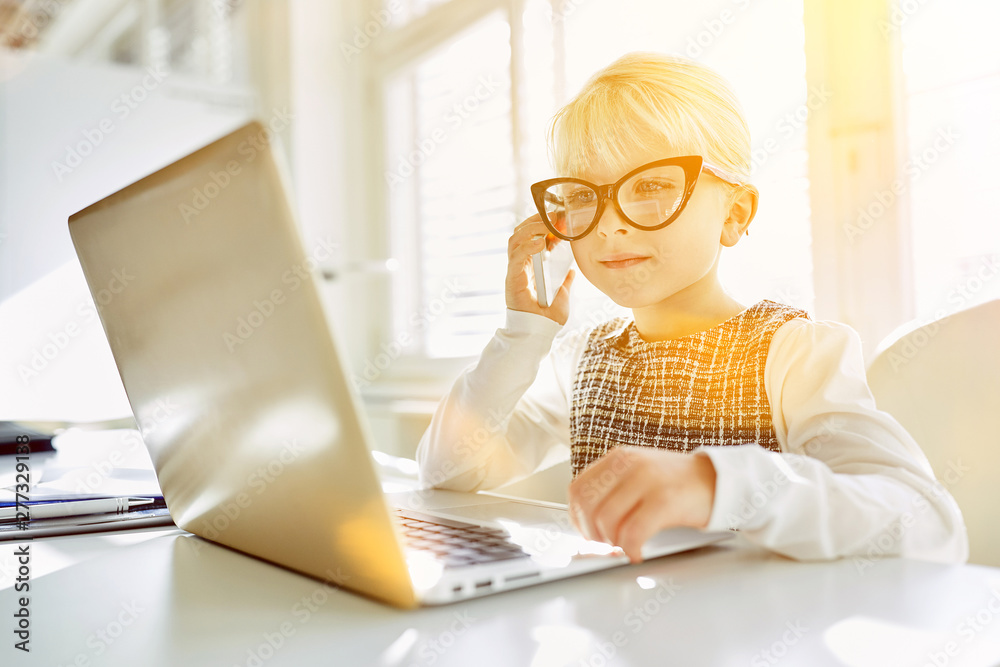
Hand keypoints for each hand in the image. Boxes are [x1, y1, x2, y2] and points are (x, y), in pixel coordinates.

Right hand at [505, 215, 574, 325]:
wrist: (538, 334)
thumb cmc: (547, 318)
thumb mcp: (562, 295)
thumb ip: (565, 282)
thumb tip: (571, 271)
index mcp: (531, 267)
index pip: (532, 237)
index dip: (544, 225)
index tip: (560, 218)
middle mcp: (520, 266)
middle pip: (521, 233)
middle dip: (536, 221)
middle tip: (554, 215)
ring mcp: (515, 271)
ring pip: (515, 240)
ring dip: (531, 229)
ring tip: (547, 224)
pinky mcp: (512, 279)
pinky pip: (516, 257)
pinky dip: (527, 247)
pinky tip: (541, 243)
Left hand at [567, 447, 716, 562]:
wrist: (718, 480)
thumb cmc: (677, 483)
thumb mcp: (639, 474)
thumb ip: (613, 490)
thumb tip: (586, 521)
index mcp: (619, 458)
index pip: (578, 489)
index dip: (577, 518)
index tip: (588, 532)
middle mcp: (629, 465)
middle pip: (588, 507)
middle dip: (593, 534)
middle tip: (607, 544)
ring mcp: (647, 481)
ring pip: (607, 521)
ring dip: (613, 543)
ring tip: (625, 546)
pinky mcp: (665, 500)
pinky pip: (633, 532)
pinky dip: (631, 549)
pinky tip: (637, 552)